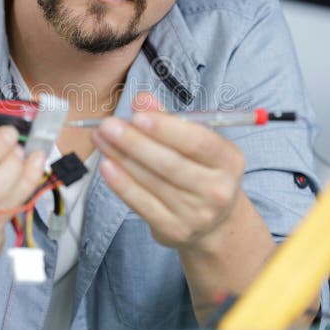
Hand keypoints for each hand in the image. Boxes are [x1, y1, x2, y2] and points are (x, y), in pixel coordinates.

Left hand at [92, 92, 245, 251]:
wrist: (212, 222)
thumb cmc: (200, 171)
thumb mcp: (195, 143)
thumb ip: (169, 119)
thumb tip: (142, 99)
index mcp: (229, 160)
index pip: (198, 142)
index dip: (165, 129)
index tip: (137, 116)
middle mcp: (218, 189)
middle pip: (171, 163)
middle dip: (134, 141)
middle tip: (107, 124)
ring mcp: (197, 214)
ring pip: (152, 181)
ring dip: (121, 157)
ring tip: (100, 138)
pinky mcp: (175, 230)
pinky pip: (142, 203)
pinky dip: (121, 183)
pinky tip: (105, 165)